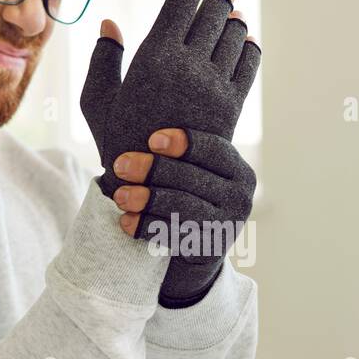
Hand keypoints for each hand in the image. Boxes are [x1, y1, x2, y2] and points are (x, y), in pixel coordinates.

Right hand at [80, 0, 260, 305]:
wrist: (153, 187)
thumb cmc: (118, 140)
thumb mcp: (97, 100)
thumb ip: (103, 58)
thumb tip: (110, 22)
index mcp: (153, 58)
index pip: (181, 3)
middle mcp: (188, 67)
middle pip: (213, 14)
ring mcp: (214, 87)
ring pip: (234, 36)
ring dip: (235, 17)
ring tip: (234, 8)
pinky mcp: (232, 107)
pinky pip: (247, 65)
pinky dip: (248, 46)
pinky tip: (245, 38)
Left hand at [110, 124, 255, 305]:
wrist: (198, 249)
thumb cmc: (188, 195)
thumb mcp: (196, 171)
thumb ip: (182, 149)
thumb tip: (148, 108)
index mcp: (239, 171)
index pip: (214, 150)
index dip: (183, 143)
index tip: (151, 139)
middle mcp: (240, 198)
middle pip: (192, 178)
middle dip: (152, 170)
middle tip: (120, 165)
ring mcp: (226, 226)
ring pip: (182, 207)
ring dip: (146, 200)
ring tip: (118, 196)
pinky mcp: (208, 249)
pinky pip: (173, 235)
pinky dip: (146, 227)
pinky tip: (125, 221)